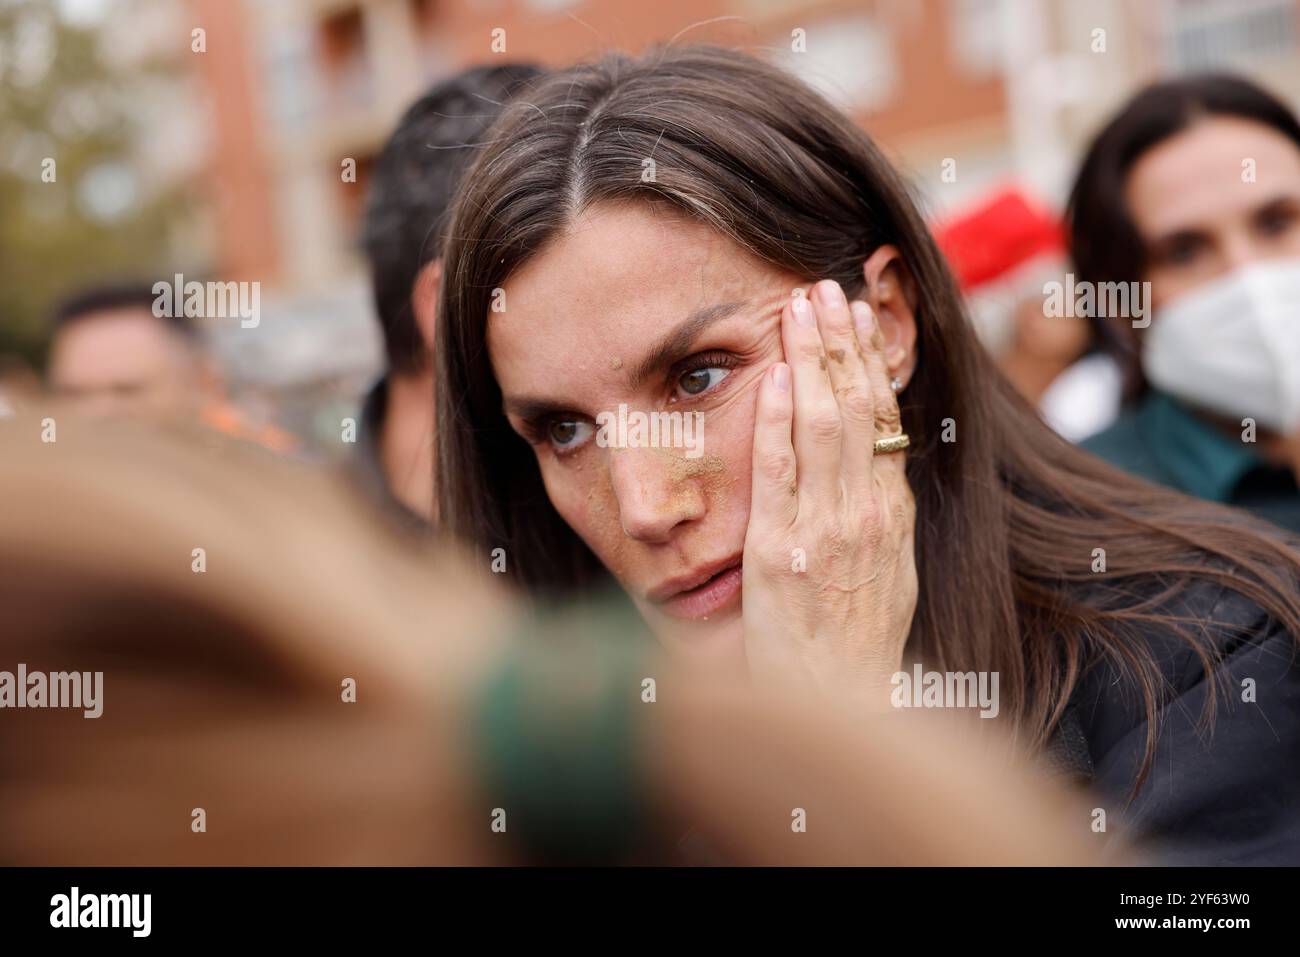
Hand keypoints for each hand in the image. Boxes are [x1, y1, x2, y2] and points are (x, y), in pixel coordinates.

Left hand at [742, 278, 917, 701]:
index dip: (870, 362)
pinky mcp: (782, 551)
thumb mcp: (894, 577)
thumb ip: (886, 521)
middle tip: (825, 287)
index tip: (859, 316)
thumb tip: (883, 472)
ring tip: (801, 307)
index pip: (884, 419)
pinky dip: (775, 421)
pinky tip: (771, 377)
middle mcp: (866, 512)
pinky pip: (779, 473)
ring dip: (811, 360)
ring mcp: (826, 529)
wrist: (842, 706)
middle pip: (857, 408)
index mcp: (892, 514)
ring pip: (823, 426)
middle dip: (840, 342)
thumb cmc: (859, 646)